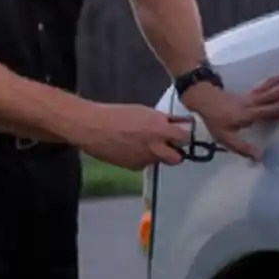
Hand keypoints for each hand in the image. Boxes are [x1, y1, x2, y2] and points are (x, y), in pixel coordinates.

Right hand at [71, 103, 192, 170]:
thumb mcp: (144, 111)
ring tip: (144, 144)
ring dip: (157, 155)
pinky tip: (130, 148)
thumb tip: (171, 123)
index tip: (181, 132)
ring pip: (159, 161)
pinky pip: (144, 163)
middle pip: (177, 158)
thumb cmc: (117, 114)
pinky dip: (141, 158)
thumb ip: (160, 120)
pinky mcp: (133, 167)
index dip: (183, 135)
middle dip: (175, 152)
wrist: (94, 128)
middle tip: (169, 145)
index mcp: (160, 129)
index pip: (184, 137)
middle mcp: (156, 147)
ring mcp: (145, 159)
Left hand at [182, 75, 278, 160]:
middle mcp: (249, 104)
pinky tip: (274, 80)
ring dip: (274, 86)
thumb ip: (243, 148)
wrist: (203, 100)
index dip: (278, 108)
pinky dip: (267, 84)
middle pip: (266, 99)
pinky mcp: (245, 94)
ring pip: (263, 91)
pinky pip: (259, 89)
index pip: (265, 111)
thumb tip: (260, 157)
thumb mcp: (226, 138)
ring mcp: (247, 97)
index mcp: (247, 115)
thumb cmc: (215, 120)